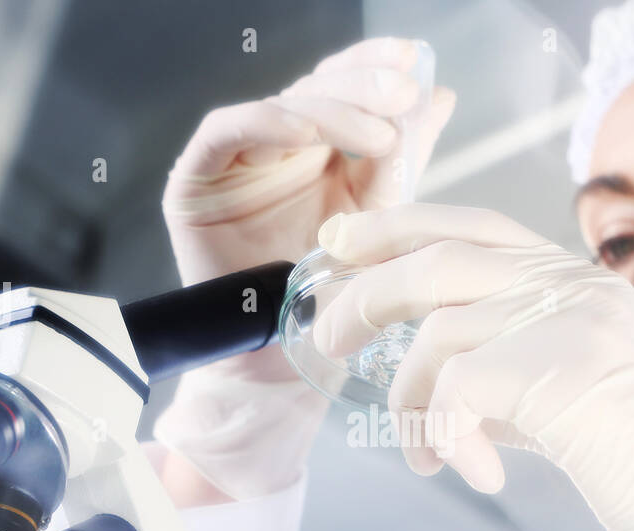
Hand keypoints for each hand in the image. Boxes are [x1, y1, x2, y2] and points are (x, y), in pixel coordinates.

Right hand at [154, 38, 455, 503]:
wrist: (281, 366)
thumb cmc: (329, 303)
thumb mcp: (380, 224)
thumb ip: (402, 163)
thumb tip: (438, 97)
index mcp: (319, 151)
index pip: (346, 86)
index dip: (376, 63)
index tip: (417, 61)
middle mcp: (275, 148)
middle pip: (316, 88)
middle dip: (363, 84)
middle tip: (402, 94)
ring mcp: (236, 162)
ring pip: (281, 106)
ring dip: (332, 110)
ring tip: (377, 135)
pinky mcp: (195, 181)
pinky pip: (225, 132)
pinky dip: (266, 125)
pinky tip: (305, 134)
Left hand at [313, 204, 633, 530]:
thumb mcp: (564, 397)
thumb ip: (506, 366)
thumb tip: (422, 371)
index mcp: (577, 284)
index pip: (474, 226)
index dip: (399, 227)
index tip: (340, 245)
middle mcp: (576, 288)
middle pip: (439, 259)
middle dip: (368, 295)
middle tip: (331, 338)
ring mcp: (573, 322)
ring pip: (439, 332)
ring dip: (408, 403)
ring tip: (426, 460)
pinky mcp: (565, 370)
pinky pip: (457, 388)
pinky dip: (446, 434)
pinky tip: (473, 474)